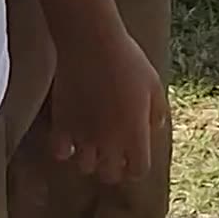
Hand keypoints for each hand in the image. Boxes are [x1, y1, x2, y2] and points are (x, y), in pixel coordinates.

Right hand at [45, 17, 165, 186]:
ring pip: (85, 167)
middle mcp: (109, 141)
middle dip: (114, 166)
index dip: (136, 165)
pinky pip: (60, 152)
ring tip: (91, 142)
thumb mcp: (154, 84)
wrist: (91, 42)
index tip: (133, 155)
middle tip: (112, 151)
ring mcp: (83, 135)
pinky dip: (64, 149)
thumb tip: (155, 129)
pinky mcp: (62, 125)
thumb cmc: (127, 60)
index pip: (138, 171)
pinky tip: (70, 135)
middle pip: (110, 175)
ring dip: (90, 158)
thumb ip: (158, 112)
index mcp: (135, 133)